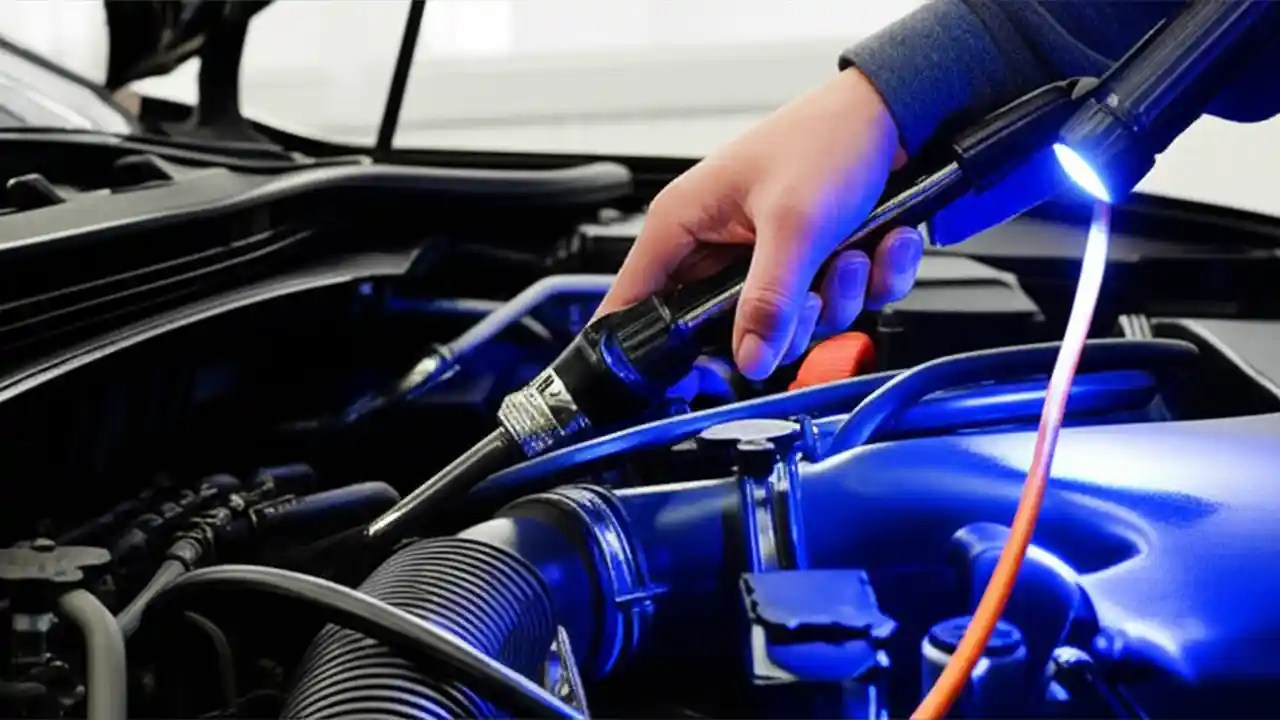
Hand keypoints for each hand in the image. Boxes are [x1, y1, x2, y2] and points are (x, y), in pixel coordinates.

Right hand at [595, 68, 924, 379]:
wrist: (895, 114)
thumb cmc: (827, 139)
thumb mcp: (793, 225)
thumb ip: (768, 301)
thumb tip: (749, 361)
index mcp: (684, 223)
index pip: (633, 301)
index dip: (648, 349)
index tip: (687, 379)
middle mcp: (717, 244)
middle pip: (728, 329)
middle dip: (787, 320)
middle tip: (810, 292)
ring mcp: (764, 257)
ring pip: (791, 323)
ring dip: (837, 296)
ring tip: (852, 250)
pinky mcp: (807, 262)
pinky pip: (834, 303)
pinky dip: (867, 280)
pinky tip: (878, 244)